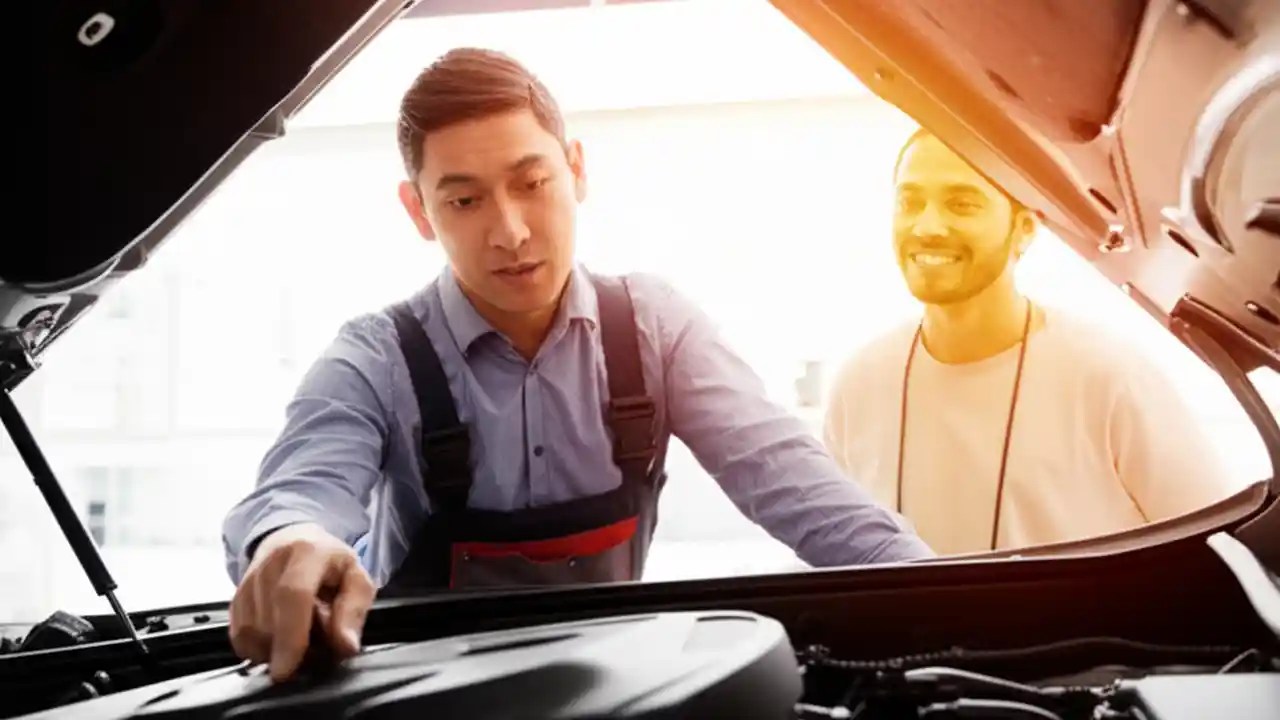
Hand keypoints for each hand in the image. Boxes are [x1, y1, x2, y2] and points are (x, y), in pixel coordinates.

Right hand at [228, 522, 375, 681]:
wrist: (293, 539)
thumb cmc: (329, 563)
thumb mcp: (356, 579)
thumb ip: (354, 611)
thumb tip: (345, 646)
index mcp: (308, 552)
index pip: (292, 595)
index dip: (290, 636)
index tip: (288, 668)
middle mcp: (272, 561)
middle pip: (268, 619)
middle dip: (286, 648)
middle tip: (310, 651)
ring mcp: (248, 577)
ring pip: (250, 630)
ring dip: (273, 648)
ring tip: (297, 638)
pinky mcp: (234, 595)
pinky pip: (238, 634)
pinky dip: (257, 647)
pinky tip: (277, 640)